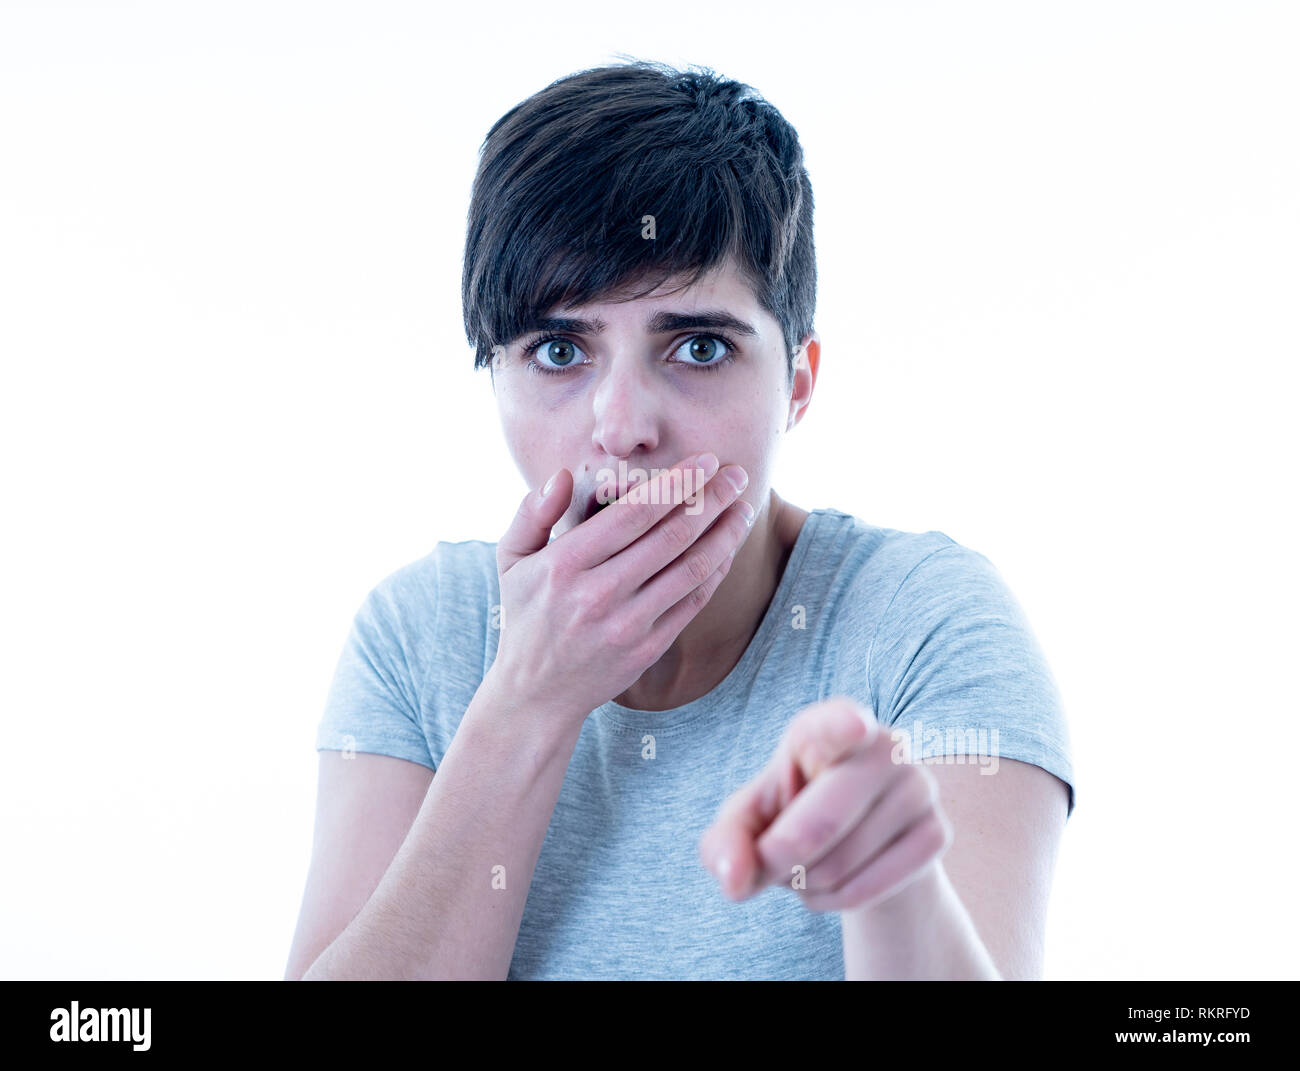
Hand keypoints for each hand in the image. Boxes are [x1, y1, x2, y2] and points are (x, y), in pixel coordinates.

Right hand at [491, 452, 754, 724]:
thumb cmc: (527, 615)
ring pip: (691, 568)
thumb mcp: (512, 560)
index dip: (676, 482)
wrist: (536, 693)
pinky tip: (727, 547)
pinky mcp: (648, 648)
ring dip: (724, 534)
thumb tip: (560, 474)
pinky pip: (693, 601)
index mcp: (565, 564)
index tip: (705, 460)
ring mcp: (627, 624)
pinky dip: (716, 571)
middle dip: (711, 499)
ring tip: (743, 508)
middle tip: (738, 474)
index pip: (633, 513)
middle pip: (670, 535)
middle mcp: (598, 593)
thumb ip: (533, 513)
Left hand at [697, 697, 951, 912]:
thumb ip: (725, 843)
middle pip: (822, 823)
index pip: (837, 723)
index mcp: (828, 727)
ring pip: (839, 864)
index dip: (844, 726)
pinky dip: (833, 900)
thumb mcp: (747, 823)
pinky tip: (835, 880)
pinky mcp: (937, 833)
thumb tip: (733, 881)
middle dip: (778, 858)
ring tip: (809, 862)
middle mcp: (884, 746)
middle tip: (768, 865)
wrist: (853, 845)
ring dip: (805, 882)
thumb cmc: (789, 816)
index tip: (856, 727)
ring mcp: (918, 786)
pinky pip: (866, 889)